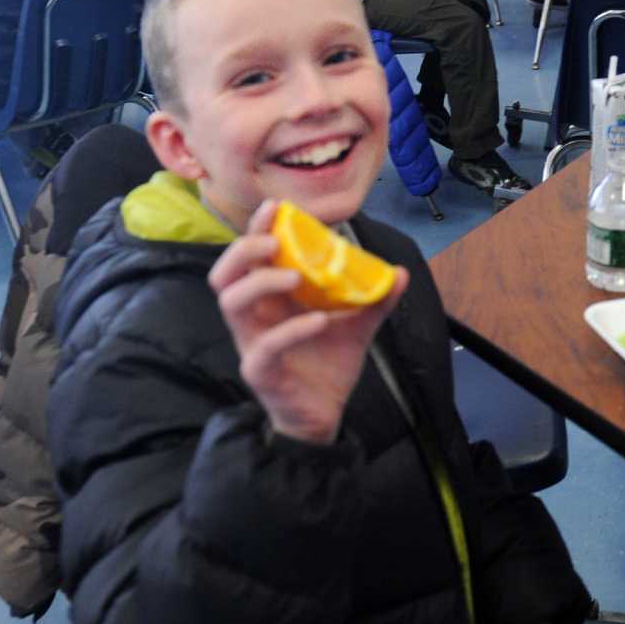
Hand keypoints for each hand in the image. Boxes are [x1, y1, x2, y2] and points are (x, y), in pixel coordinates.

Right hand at [209, 202, 410, 444]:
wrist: (326, 416)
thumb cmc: (327, 365)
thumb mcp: (356, 326)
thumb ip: (374, 299)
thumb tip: (400, 272)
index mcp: (270, 299)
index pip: (250, 256)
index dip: (257, 229)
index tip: (276, 207)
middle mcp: (253, 316)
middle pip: (224, 273)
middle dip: (245, 250)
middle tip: (275, 242)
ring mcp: (251, 342)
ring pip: (231, 302)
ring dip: (261, 282)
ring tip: (296, 277)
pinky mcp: (259, 371)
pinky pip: (265, 346)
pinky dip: (292, 329)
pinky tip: (319, 321)